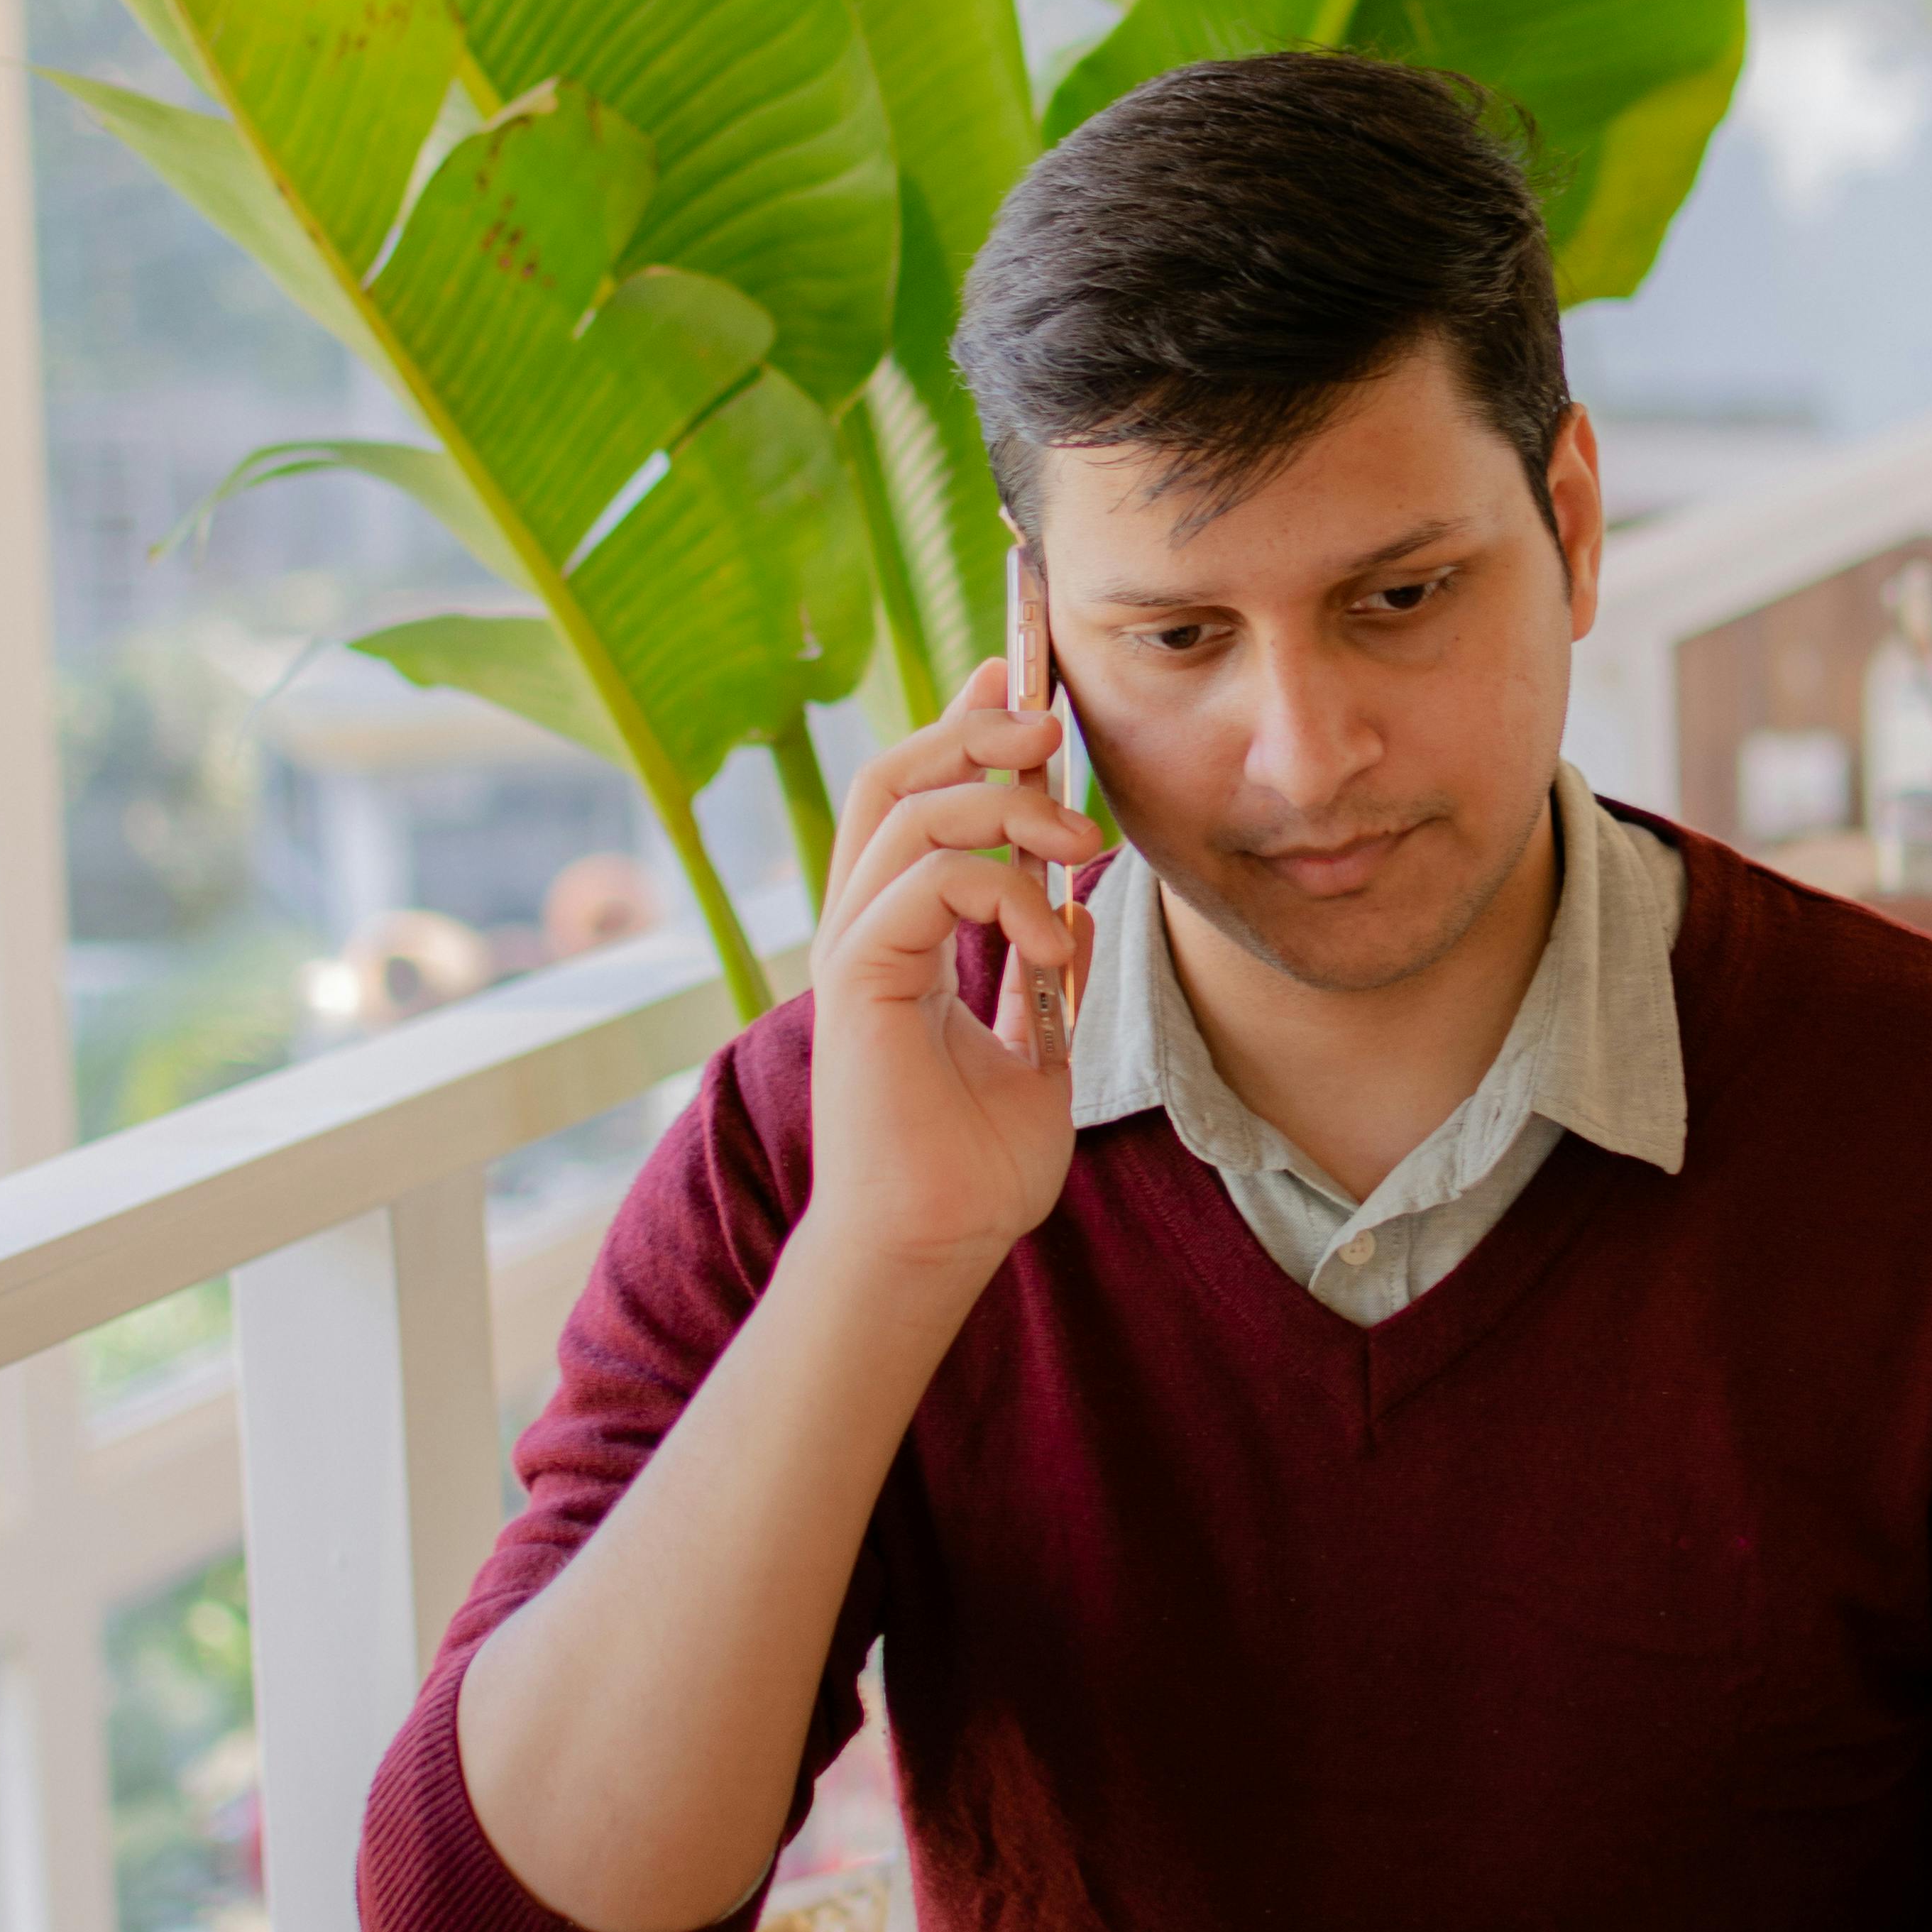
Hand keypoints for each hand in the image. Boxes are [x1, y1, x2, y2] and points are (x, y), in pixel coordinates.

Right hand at [797, 660, 1102, 1277]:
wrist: (935, 1247)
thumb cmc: (974, 1167)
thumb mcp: (1036, 1045)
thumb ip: (1045, 970)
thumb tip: (1077, 905)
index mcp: (902, 933)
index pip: (920, 798)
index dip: (968, 727)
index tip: (1028, 684)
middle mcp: (866, 925)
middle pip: (896, 775)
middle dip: (975, 728)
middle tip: (1053, 724)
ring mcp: (854, 948)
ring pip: (906, 810)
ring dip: (1005, 805)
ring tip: (1078, 845)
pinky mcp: (858, 980)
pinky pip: (923, 883)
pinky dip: (1001, 888)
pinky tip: (1052, 940)